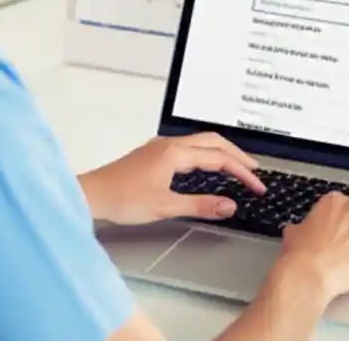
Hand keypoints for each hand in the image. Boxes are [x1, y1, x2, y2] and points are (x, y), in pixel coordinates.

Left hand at [79, 133, 266, 224]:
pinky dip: (206, 155)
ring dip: (222, 153)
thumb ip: (200, 205)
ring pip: (200, 142)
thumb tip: (228, 205)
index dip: (242, 171)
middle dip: (237, 155)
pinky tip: (207, 167)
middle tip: (255, 170)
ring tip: (237, 167)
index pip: (219, 158)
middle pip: (213, 142)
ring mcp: (160, 147)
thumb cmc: (122, 199)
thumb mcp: (166, 206)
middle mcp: (169, 145)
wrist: (92, 195)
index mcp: (175, 153)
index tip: (256, 185)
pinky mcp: (154, 154)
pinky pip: (189, 147)